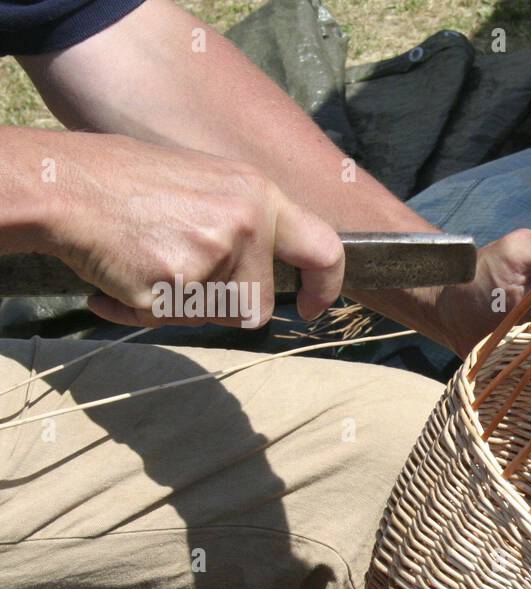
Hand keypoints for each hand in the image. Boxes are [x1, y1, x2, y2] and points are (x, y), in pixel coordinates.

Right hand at [43, 133, 342, 328]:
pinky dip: (141, 310)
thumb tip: (269, 268)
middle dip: (223, 303)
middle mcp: (246, 223)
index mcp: (258, 195)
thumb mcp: (207, 184)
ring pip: (215, 316)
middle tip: (182, 272)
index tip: (311, 306)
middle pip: (257, 304)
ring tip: (147, 262)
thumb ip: (244, 222)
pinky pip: (171, 321)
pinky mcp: (180, 283)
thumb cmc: (129, 184)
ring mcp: (214, 253)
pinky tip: (121, 275)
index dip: (324, 287)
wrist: (65, 185)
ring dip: (181, 305)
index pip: (324, 249)